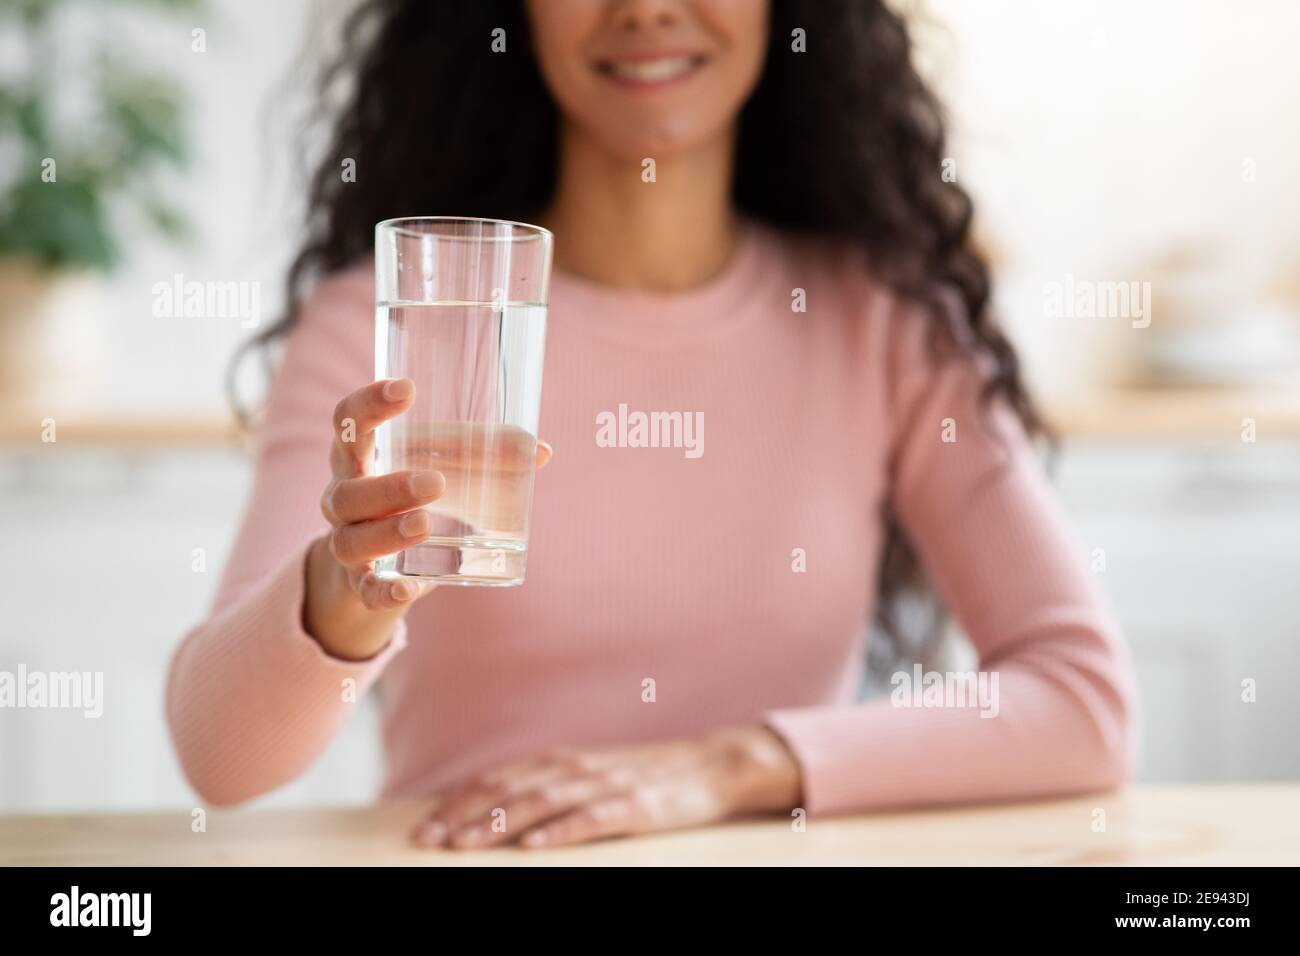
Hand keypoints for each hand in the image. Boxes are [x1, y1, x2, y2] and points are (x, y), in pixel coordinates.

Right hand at [304, 378, 550, 659]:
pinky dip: (384, 592)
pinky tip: (409, 590)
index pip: (347, 423)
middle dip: (389, 486)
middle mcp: (343, 498)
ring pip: (350, 541)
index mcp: (358, 457)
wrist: (377, 564)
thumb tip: (540, 450)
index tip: (407, 389)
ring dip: (387, 533)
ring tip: (425, 525)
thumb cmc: (413, 497)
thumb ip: (486, 457)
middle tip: (437, 483)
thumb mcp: (445, 470)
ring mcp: (348, 543)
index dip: (369, 404)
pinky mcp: (363, 584)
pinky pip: (366, 591)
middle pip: (348, 490)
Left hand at [410, 724, 802, 849]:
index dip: (458, 801)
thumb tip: (494, 805)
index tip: (424, 826)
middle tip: (427, 841)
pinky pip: (591, 820)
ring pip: (541, 803)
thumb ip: (547, 784)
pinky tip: (534, 847)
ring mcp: (606, 785)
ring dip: (497, 824)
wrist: (710, 765)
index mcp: (562, 760)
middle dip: (463, 815)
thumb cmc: (643, 775)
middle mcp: (577, 767)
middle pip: (509, 790)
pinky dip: (559, 832)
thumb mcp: (589, 773)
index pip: (498, 778)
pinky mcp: (635, 806)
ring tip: (464, 845)